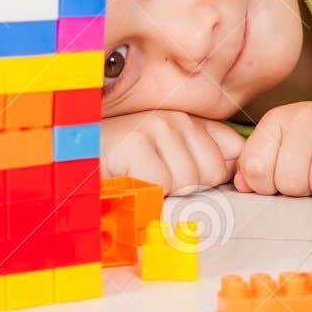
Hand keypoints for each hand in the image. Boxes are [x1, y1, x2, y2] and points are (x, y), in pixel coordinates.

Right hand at [101, 111, 243, 194]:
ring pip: (190, 180)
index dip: (219, 177)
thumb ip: (204, 162)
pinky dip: (146, 193)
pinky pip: (162, 184)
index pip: (234, 149)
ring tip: (141, 182)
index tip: (191, 185)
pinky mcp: (136, 142)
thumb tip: (237, 172)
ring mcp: (155, 126)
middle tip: (156, 183)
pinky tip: (129, 181)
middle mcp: (176, 117)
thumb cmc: (123, 171)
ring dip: (165, 193)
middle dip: (190, 190)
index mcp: (188, 122)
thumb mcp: (168, 165)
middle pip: (214, 171)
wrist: (74, 166)